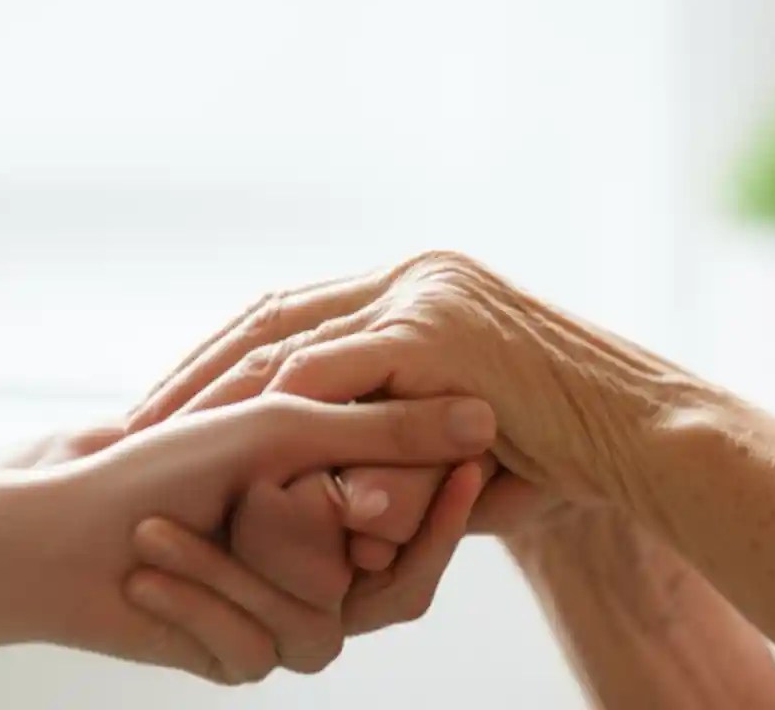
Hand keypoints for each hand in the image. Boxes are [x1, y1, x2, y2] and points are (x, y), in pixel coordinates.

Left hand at [11, 394, 493, 681]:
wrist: (58, 529)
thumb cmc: (164, 463)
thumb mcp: (281, 428)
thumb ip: (382, 431)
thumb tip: (483, 418)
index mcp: (331, 510)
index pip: (422, 534)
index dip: (446, 513)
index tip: (472, 469)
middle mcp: (317, 568)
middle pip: (383, 593)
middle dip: (303, 545)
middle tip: (256, 505)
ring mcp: (280, 616)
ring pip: (312, 626)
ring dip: (227, 575)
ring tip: (156, 534)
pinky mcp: (237, 656)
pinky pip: (254, 650)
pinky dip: (194, 606)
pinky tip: (145, 580)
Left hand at [127, 250, 687, 508]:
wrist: (643, 443)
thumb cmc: (553, 456)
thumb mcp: (448, 442)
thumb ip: (383, 448)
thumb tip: (330, 498)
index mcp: (414, 288)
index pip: (291, 314)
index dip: (223, 361)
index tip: (169, 407)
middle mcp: (413, 277)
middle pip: (269, 317)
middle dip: (197, 372)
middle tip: (132, 419)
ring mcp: (424, 296)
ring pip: (284, 339)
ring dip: (213, 392)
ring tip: (154, 436)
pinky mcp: (437, 332)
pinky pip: (329, 371)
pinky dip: (272, 409)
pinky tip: (221, 443)